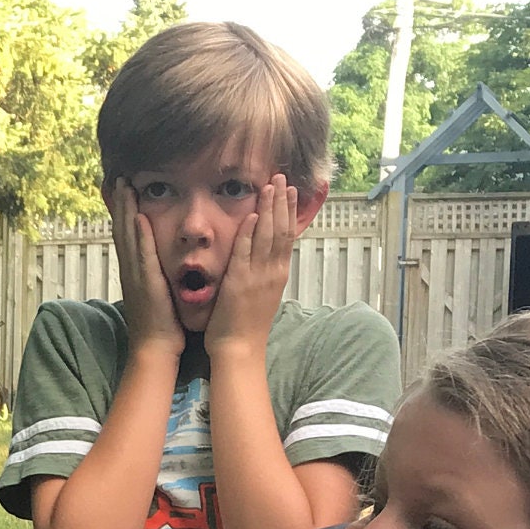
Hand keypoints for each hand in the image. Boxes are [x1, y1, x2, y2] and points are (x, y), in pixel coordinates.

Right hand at [105, 182, 180, 353]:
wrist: (155, 348)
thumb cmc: (160, 325)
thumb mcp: (156, 293)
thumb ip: (155, 274)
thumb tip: (158, 262)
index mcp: (133, 271)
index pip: (126, 235)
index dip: (123, 211)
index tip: (124, 189)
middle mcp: (130, 270)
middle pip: (122, 229)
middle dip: (121, 203)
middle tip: (120, 178)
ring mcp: (135, 276)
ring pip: (128, 237)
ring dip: (126, 210)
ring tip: (125, 187)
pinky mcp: (146, 283)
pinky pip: (142, 255)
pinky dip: (139, 235)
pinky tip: (138, 217)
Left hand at [202, 174, 299, 362]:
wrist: (239, 350)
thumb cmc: (246, 326)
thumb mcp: (262, 294)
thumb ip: (264, 272)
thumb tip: (266, 255)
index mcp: (278, 274)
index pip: (287, 236)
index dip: (289, 212)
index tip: (290, 191)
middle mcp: (273, 272)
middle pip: (281, 230)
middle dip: (282, 202)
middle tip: (282, 177)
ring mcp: (258, 277)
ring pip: (268, 236)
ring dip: (270, 209)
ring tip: (271, 185)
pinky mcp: (240, 282)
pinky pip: (246, 252)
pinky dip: (251, 232)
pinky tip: (254, 213)